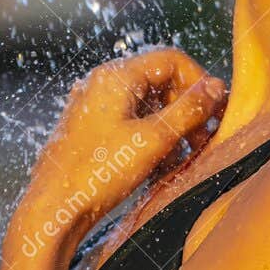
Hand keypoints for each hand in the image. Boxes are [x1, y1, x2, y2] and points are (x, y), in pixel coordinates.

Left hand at [21, 47, 226, 241]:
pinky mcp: (89, 130)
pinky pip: (129, 124)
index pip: (171, 60)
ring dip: (171, 128)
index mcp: (115, 76)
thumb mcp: (154, 140)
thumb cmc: (98, 173)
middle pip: (160, 82)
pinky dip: (150, 139)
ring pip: (146, 106)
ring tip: (183, 159)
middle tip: (203, 139)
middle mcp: (101, 84)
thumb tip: (216, 87)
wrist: (53, 209)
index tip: (216, 112)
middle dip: (186, 109)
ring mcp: (93, 107)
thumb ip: (189, 110)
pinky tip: (159, 167)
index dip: (199, 83)